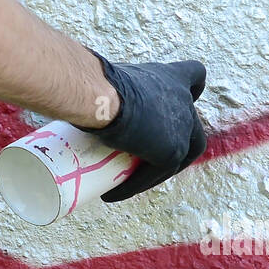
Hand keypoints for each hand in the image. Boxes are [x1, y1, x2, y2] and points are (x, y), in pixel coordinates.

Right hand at [77, 52, 207, 201]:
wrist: (101, 97)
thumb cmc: (95, 81)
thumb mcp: (108, 79)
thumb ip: (103, 86)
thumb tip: (74, 92)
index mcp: (171, 77)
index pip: (194, 75)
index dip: (190, 88)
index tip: (184, 96)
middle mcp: (182, 100)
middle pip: (192, 128)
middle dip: (174, 144)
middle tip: (145, 155)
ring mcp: (182, 128)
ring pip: (178, 158)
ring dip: (154, 171)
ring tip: (126, 181)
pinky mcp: (172, 152)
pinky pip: (155, 175)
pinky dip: (134, 185)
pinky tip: (114, 193)